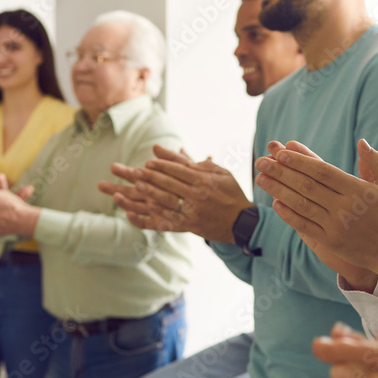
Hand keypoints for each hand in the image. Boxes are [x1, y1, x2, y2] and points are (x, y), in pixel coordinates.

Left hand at [104, 144, 252, 242]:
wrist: (242, 222)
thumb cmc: (232, 194)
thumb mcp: (222, 174)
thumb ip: (201, 164)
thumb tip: (180, 152)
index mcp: (205, 181)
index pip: (179, 170)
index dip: (163, 165)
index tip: (149, 162)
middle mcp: (198, 195)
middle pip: (170, 184)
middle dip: (151, 177)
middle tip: (135, 171)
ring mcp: (193, 211)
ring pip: (167, 201)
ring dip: (150, 193)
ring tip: (136, 186)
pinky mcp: (190, 225)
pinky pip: (168, 219)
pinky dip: (153, 215)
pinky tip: (140, 210)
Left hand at [254, 139, 377, 287]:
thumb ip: (375, 163)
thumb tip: (361, 142)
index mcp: (358, 190)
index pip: (322, 171)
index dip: (300, 161)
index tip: (281, 152)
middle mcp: (345, 207)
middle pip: (306, 186)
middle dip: (280, 172)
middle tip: (261, 161)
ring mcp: (336, 226)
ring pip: (301, 204)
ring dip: (278, 190)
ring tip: (261, 178)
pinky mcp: (331, 242)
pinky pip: (304, 226)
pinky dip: (288, 214)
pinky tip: (275, 203)